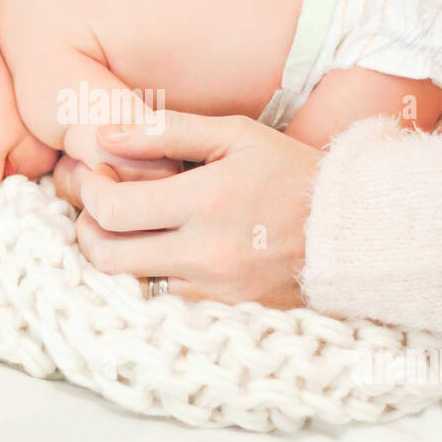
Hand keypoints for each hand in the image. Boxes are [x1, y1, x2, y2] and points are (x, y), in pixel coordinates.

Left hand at [70, 111, 323, 307]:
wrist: (354, 232)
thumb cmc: (292, 173)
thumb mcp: (236, 135)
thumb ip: (167, 130)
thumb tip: (104, 136)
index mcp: (207, 200)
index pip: (113, 209)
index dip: (90, 191)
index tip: (97, 176)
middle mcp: (206, 252)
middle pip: (107, 255)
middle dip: (87, 228)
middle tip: (98, 207)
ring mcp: (214, 290)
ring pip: (128, 284)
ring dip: (113, 256)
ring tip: (126, 228)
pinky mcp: (222, 312)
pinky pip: (160, 301)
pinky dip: (146, 277)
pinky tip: (155, 253)